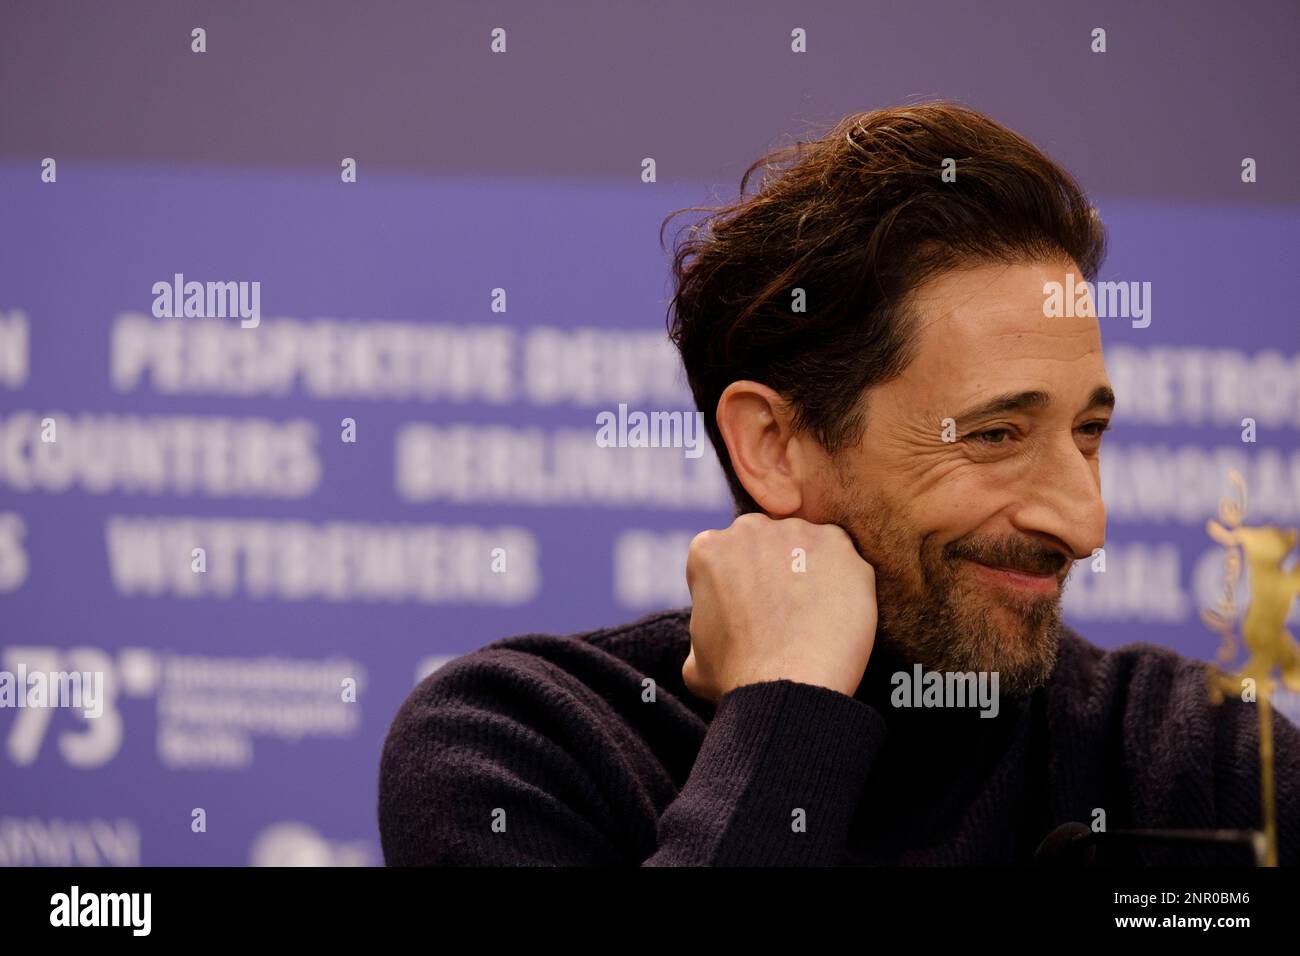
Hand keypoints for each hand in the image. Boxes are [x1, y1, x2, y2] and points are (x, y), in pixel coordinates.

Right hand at [682, 512, 877, 700]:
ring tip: (815, 616)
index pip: (728, 557)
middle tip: (786, 613)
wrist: (786, 689)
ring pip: (807, 546)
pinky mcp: (837, 544)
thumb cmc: (737, 678)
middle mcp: (749, 529)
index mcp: (708, 549)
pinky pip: (843, 557)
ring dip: (811, 571)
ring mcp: (796, 532)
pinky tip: (838, 614)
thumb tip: (716, 634)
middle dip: (776, 569)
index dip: (741, 587)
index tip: (752, 613)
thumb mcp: (695, 657)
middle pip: (768, 542)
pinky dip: (844, 581)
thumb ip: (704, 628)